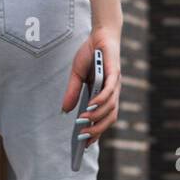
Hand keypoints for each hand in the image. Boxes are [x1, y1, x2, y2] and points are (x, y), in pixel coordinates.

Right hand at [60, 26, 121, 146]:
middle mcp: (112, 92)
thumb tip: (64, 110)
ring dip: (97, 117)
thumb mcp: (76, 75)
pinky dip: (101, 101)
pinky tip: (90, 106)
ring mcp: (115, 83)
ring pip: (111, 107)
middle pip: (109, 117)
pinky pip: (109, 91)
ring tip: (84, 122)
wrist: (100, 34)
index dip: (96, 132)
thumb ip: (72, 92)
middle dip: (97, 130)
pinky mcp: (114, 72)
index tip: (84, 145)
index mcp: (104, 94)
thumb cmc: (90, 54)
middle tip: (83, 138)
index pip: (103, 118)